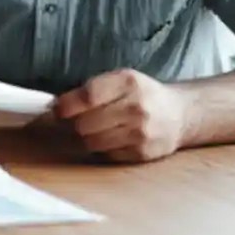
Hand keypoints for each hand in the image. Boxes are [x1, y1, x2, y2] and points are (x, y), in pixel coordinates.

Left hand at [53, 69, 189, 162]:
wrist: (179, 114)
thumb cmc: (140, 95)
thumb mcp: (121, 80)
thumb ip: (91, 90)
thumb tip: (55, 107)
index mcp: (128, 82)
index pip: (87, 97)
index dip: (65, 106)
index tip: (55, 110)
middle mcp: (136, 107)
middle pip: (85, 123)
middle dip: (71, 124)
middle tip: (69, 122)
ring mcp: (141, 132)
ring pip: (92, 142)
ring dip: (82, 138)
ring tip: (86, 130)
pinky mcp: (142, 153)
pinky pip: (105, 154)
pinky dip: (99, 148)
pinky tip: (105, 139)